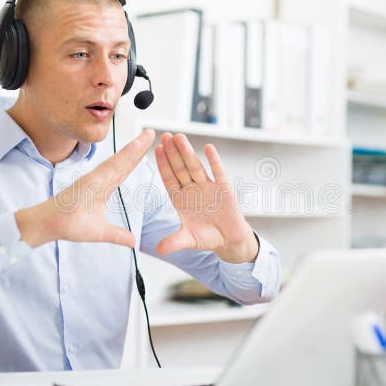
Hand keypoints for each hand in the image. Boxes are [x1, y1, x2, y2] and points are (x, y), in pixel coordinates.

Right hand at [15, 129, 155, 247]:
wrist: (48, 226)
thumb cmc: (69, 225)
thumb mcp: (101, 232)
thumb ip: (118, 235)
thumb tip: (133, 241)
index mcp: (103, 188)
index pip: (124, 171)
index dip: (136, 159)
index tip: (148, 147)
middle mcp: (100, 180)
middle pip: (124, 161)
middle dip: (139, 147)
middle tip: (151, 131)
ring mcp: (95, 179)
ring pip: (119, 161)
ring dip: (133, 148)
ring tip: (146, 135)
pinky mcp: (89, 182)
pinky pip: (109, 168)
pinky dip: (121, 158)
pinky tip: (132, 149)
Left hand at [155, 132, 258, 262]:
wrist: (229, 240)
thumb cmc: (207, 237)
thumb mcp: (189, 240)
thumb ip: (174, 242)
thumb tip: (159, 250)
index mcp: (181, 199)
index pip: (169, 179)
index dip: (163, 165)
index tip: (156, 150)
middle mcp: (192, 190)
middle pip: (180, 168)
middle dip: (172, 153)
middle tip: (165, 136)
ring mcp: (208, 188)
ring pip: (195, 167)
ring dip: (187, 153)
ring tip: (180, 137)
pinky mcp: (224, 189)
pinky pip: (218, 173)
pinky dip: (214, 161)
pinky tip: (208, 148)